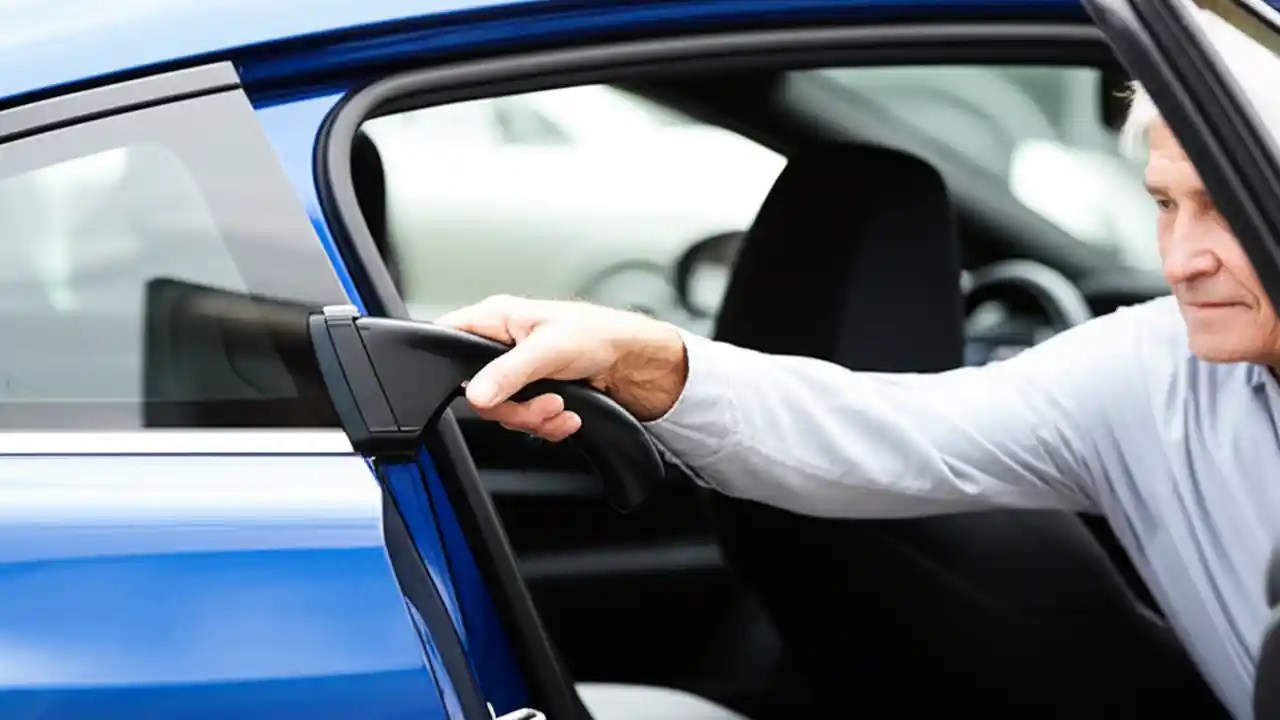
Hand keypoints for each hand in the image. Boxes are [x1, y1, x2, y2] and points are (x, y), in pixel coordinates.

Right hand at [435, 295, 688, 440]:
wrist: (638, 363)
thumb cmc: (601, 333)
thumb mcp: (549, 350)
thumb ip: (508, 372)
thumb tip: (476, 393)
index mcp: (498, 319)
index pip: (449, 335)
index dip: (449, 362)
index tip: (474, 387)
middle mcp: (505, 346)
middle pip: (477, 390)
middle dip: (512, 407)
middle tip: (541, 403)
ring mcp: (520, 372)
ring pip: (503, 411)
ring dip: (535, 418)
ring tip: (561, 407)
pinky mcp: (538, 393)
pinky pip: (526, 421)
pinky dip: (549, 425)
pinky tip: (568, 415)